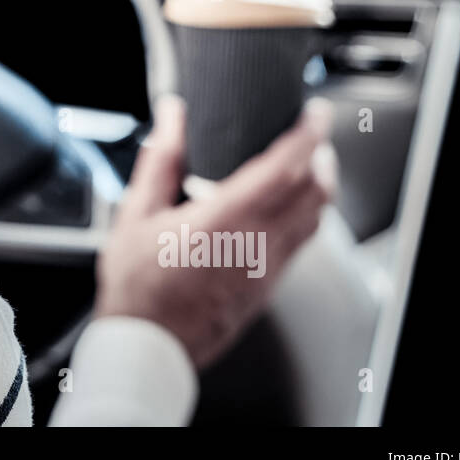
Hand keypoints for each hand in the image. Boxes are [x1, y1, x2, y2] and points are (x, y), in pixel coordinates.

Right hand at [94, 94, 336, 368]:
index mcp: (224, 221)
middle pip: (314, 194)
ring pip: (314, 221)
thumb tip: (172, 116)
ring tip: (307, 167)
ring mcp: (266, 269)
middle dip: (323, 157)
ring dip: (319, 188)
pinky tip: (283, 210)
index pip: (283, 170)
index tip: (316, 114)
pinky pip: (300, 244)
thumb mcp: (136, 213)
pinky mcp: (267, 286)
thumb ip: (161, 159)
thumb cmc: (137, 286)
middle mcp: (255, 244)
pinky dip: (304, 216)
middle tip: (316, 135)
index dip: (307, 136)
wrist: (148, 345)